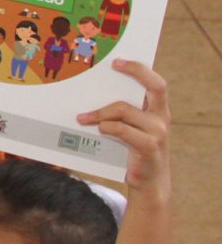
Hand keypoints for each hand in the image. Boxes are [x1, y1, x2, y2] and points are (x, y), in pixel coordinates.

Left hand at [78, 60, 170, 198]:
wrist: (149, 182)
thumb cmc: (133, 149)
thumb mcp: (130, 127)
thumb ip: (121, 112)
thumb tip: (90, 92)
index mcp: (158, 110)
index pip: (157, 83)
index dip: (140, 69)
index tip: (118, 61)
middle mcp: (162, 117)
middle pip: (156, 87)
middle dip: (135, 72)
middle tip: (112, 65)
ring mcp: (158, 132)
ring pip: (125, 109)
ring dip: (100, 111)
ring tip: (83, 117)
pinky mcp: (149, 146)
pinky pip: (121, 129)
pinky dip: (105, 127)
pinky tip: (97, 129)